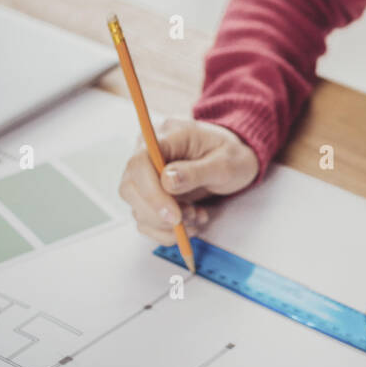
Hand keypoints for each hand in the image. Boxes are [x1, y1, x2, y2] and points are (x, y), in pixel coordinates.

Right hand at [118, 117, 259, 244]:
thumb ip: (196, 171)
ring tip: (197, 217)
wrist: (234, 160)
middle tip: (189, 218)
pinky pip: (146, 219)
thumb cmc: (232, 155)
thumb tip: (166, 180)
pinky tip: (192, 220)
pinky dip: (167, 230)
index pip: (139, 163)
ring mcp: (146, 175)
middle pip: (130, 188)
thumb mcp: (225, 162)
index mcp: (166, 136)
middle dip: (158, 214)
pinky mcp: (150, 194)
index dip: (151, 193)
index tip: (174, 215)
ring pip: (137, 208)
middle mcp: (148, 153)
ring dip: (166, 225)